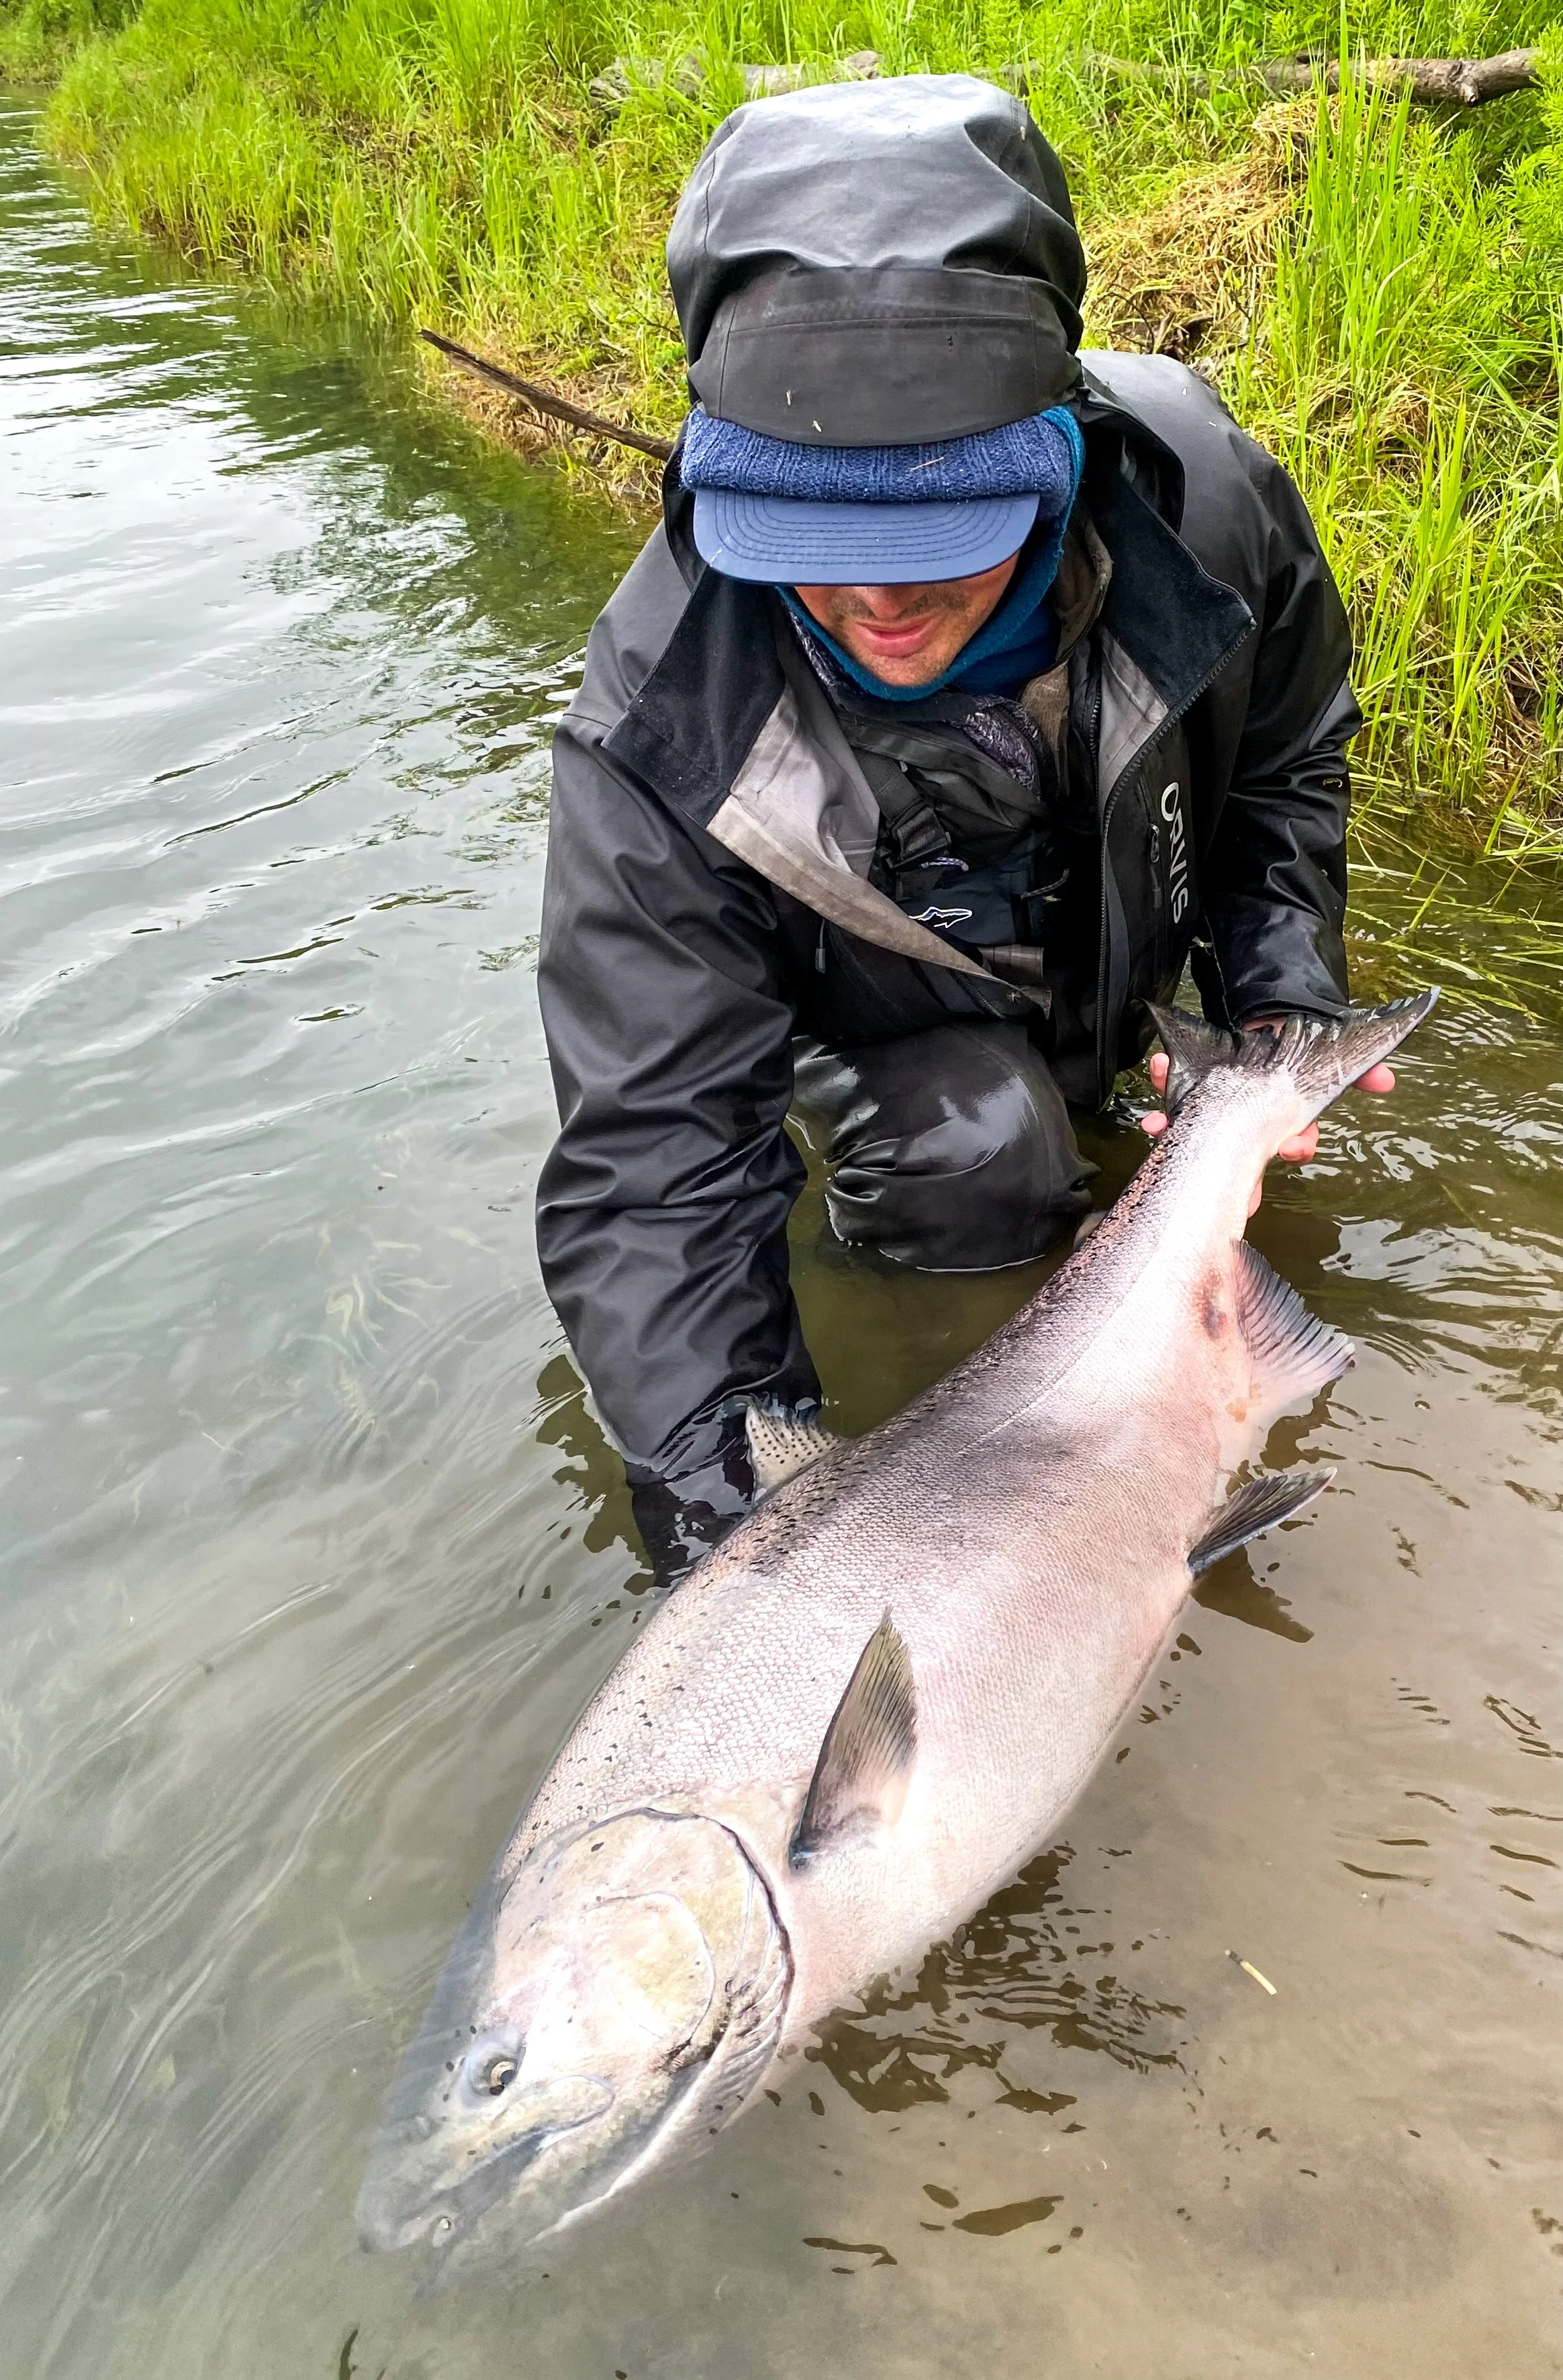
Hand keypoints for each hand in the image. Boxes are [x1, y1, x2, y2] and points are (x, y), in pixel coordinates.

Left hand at [1138, 1018, 1394, 1215]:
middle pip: (1239, 1156)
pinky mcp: (1193, 1090)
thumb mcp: (1330, 1052)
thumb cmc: (1301, 1045)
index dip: (1294, 1148)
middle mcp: (1249, 1125)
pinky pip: (1174, 1094)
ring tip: (1158, 1121)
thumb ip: (1357, 1066)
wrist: (1270, 1016)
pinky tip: (1157, 1070)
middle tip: (1216, 1168)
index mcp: (1284, 1122)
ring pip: (1197, 1129)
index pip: (1293, 1145)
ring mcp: (1218, 1111)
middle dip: (1226, 1165)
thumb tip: (1387, 1080)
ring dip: (1175, 1124)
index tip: (1293, 1144)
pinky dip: (1163, 1082)